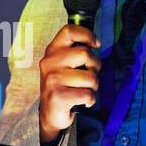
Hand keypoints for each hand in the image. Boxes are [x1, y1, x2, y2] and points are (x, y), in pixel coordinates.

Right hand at [38, 24, 100, 143]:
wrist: (50, 114)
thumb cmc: (63, 86)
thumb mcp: (64, 65)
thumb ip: (75, 52)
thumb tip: (96, 44)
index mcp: (52, 51)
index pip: (69, 31)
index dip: (87, 35)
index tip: (95, 45)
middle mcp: (49, 63)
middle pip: (85, 53)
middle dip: (95, 66)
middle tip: (91, 75)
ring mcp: (52, 80)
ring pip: (90, 77)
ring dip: (94, 86)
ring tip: (85, 90)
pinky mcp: (58, 96)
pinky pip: (88, 94)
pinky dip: (91, 100)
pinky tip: (84, 102)